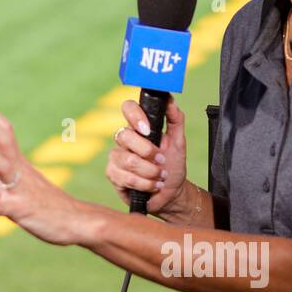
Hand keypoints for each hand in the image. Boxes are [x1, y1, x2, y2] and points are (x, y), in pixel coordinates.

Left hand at [0, 91, 103, 246]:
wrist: (77, 223)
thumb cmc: (47, 206)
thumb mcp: (21, 193)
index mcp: (20, 164)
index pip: (4, 132)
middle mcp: (19, 172)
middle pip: (3, 141)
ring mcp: (20, 190)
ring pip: (1, 168)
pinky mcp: (21, 210)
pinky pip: (2, 208)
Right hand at [106, 97, 187, 214]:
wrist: (170, 192)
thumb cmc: (172, 165)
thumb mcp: (178, 141)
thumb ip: (175, 119)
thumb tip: (169, 99)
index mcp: (138, 127)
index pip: (128, 108)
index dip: (135, 116)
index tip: (148, 130)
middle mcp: (124, 139)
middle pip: (125, 136)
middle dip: (148, 152)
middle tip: (162, 160)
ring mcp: (116, 156)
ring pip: (128, 160)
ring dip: (150, 171)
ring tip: (160, 176)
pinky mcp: (113, 174)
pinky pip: (126, 178)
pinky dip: (145, 184)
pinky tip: (152, 185)